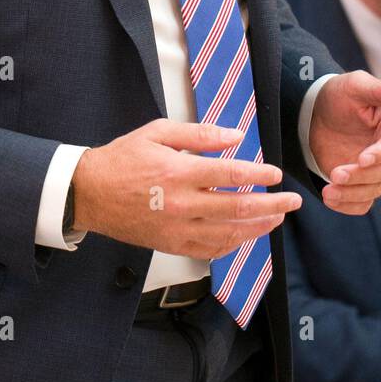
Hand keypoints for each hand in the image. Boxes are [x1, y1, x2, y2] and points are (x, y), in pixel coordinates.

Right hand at [71, 119, 301, 259]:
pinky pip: (210, 249)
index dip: (258, 174)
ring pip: (228, 233)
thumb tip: (235, 137)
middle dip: (271, 205)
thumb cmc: (123, 158)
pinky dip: (233, 244)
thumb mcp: (158, 132)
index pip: (230, 174)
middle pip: (237, 207)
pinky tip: (247, 235)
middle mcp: (181, 204)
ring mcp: (177, 228)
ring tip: (277, 219)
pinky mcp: (171, 244)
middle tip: (292, 201)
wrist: (89, 193)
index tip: (276, 173)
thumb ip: (199, 134)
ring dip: (258, 227)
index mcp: (179, 172)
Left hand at [308, 71, 380, 213]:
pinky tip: (330, 200)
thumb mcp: (355, 86)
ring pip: (375, 189)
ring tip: (328, 191)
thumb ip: (380, 90)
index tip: (362, 159)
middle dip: (361, 176)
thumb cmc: (340, 95)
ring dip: (352, 193)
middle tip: (335, 174)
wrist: (318, 114)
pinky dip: (348, 205)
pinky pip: (363, 202)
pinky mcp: (365, 183)